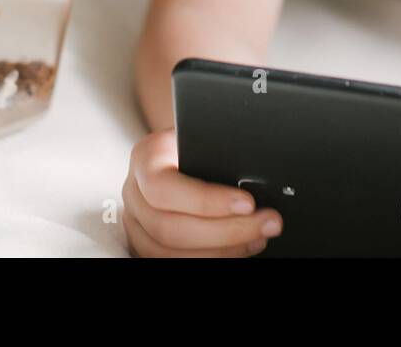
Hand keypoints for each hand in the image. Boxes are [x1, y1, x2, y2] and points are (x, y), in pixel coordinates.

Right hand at [121, 128, 283, 256]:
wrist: (179, 152)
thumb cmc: (197, 143)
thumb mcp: (203, 137)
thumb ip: (217, 153)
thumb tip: (256, 179)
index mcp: (145, 159)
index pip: (164, 187)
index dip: (207, 201)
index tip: (248, 203)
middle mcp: (134, 193)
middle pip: (168, 227)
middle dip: (225, 231)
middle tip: (267, 223)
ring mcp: (136, 223)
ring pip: (169, 253)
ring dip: (220, 252)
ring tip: (258, 237)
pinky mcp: (146, 244)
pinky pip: (173, 262)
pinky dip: (210, 259)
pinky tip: (239, 249)